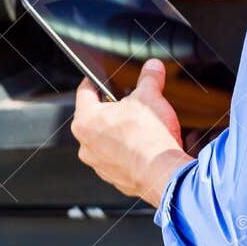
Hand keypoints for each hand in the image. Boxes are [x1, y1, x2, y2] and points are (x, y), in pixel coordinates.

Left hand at [71, 60, 193, 205]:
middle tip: (131, 104)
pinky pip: (117, 159)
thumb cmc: (149, 138)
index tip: (98, 79)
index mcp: (87, 120)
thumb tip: (152, 68)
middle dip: (113, 109)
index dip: (95, 82)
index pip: (85, 92)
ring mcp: (98, 164)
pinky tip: (144, 146)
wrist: (162, 173)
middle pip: (96, 118)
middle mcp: (86, 144)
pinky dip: (128, 152)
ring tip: (141, 128)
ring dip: (119, 133)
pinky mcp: (113, 178)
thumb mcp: (151, 97)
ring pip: (105, 140)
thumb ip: (149, 78)